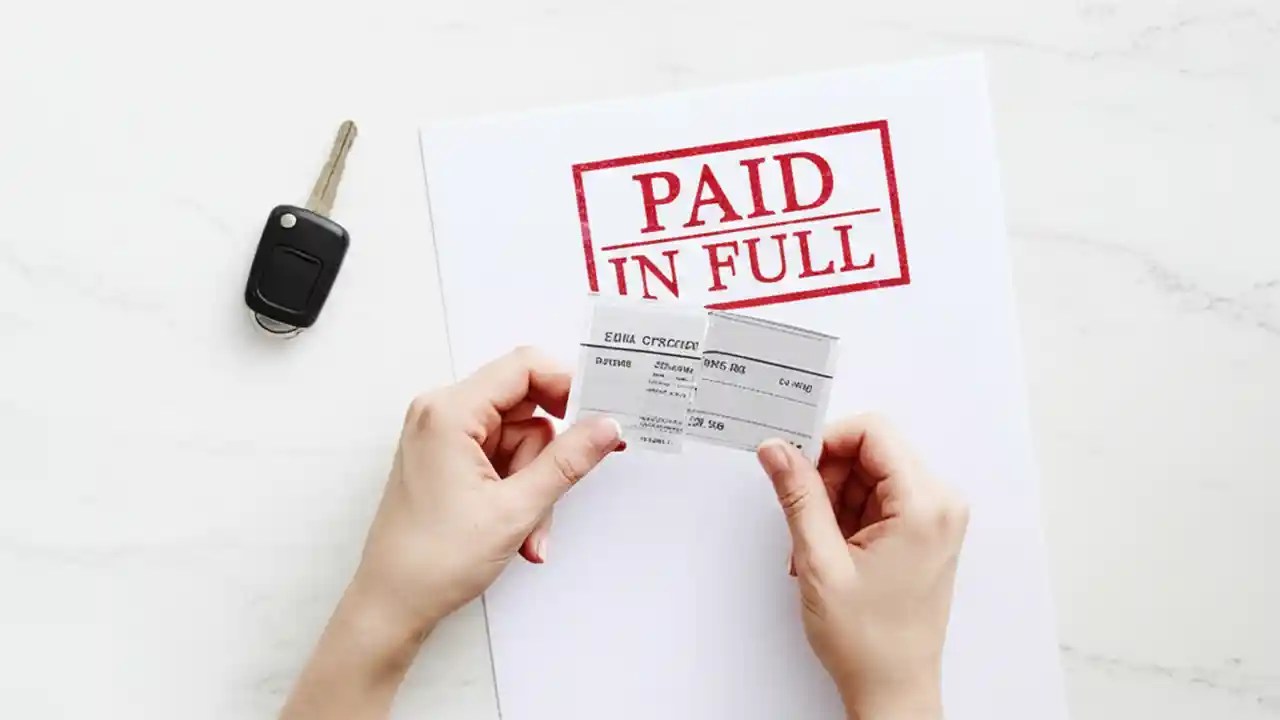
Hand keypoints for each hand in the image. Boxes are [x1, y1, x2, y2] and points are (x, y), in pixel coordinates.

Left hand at [281, 347, 621, 719]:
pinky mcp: (448, 460)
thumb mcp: (516, 509)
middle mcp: (441, 415)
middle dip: (548, 457)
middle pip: (525, 408)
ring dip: (535, 484)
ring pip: (519, 440)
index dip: (568, 385)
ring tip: (529, 530)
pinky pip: (502, 460)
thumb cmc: (431, 560)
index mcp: (449, 412)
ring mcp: (443, 438)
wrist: (392, 605)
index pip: (524, 367)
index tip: (599, 414)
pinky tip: (519, 530)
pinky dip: (518, 492)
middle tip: (558, 490)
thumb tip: (605, 427)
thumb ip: (567, 461)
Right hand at [756, 416, 967, 719]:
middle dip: (826, 476)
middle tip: (801, 515)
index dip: (826, 440)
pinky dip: (845, 516)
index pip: (872, 432)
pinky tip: (830, 550)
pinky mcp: (923, 532)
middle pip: (871, 452)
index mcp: (925, 505)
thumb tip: (779, 450)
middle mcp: (940, 505)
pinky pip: (877, 500)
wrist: (893, 690)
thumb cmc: (870, 642)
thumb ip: (797, 496)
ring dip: (832, 500)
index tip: (793, 461)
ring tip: (815, 546)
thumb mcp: (821, 562)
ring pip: (870, 475)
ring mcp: (934, 519)